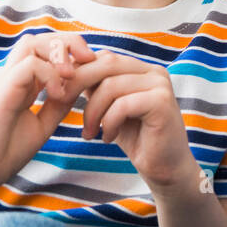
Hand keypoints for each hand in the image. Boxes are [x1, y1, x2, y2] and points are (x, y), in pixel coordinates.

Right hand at [0, 32, 96, 195]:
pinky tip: (58, 95)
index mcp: (24, 83)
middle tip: (89, 60)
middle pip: (41, 38)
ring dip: (58, 52)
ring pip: (31, 43)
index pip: (47, 49)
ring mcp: (6, 81)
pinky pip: (29, 66)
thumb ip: (59, 103)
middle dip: (70, 42)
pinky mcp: (2, 90)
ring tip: (72, 74)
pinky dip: (50, 74)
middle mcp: (14, 77)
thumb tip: (81, 84)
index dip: (72, 51)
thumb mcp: (43, 124)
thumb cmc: (5, 152)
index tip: (91, 68)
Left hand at [75, 51, 202, 192]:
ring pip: (110, 86)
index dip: (79, 73)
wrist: (164, 169)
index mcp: (142, 69)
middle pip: (106, 64)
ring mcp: (160, 85)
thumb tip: (67, 71)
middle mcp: (154, 71)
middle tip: (62, 105)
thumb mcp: (110, 107)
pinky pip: (122, 105)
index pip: (104, 57)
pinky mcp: (162, 102)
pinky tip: (108, 138)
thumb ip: (97, 87)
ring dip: (93, 112)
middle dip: (78, 84)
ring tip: (91, 133)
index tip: (62, 96)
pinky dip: (109, 123)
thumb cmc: (136, 139)